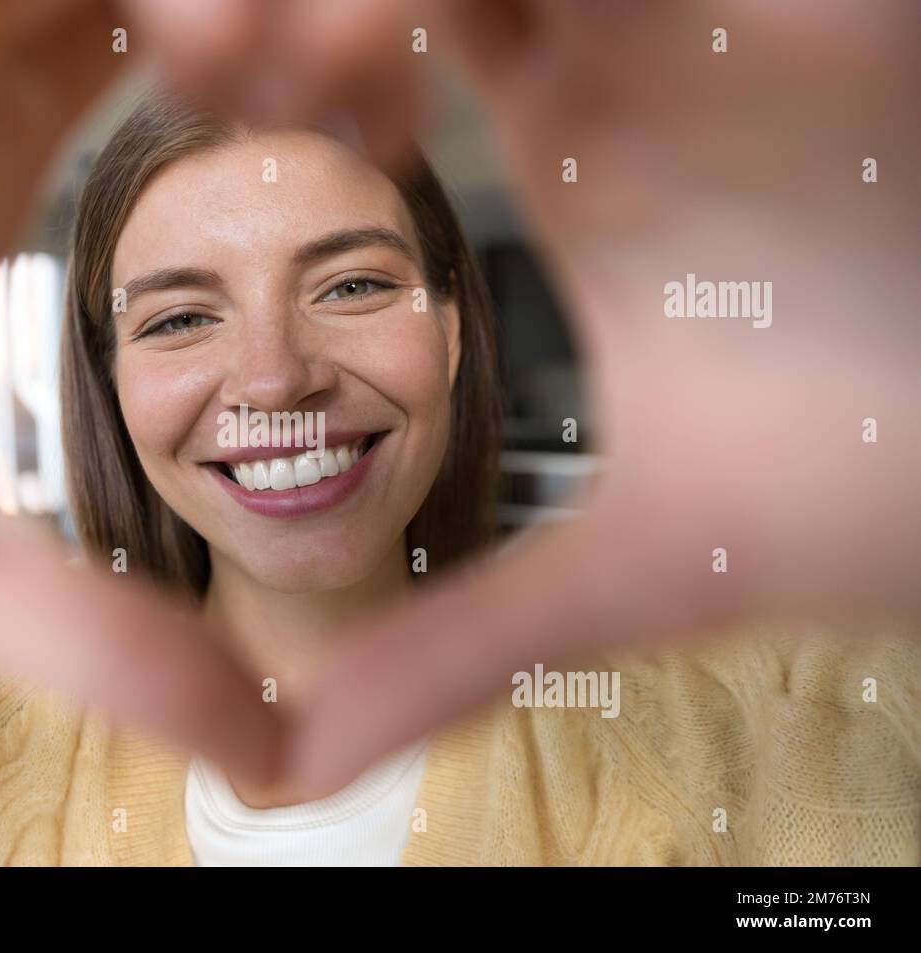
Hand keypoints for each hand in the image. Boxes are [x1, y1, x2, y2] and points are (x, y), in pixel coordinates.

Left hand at [130, 0, 920, 794]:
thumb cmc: (868, 487)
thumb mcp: (627, 571)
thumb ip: (455, 647)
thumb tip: (292, 761)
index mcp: (569, 151)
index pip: (375, 33)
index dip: (266, 50)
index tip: (219, 121)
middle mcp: (621, 59)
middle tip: (214, 62)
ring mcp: (704, 10)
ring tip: (281, 56)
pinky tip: (433, 37)